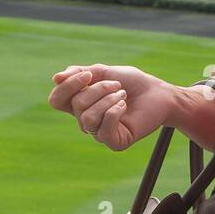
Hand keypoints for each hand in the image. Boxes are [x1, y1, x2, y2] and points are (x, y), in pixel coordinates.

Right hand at [48, 63, 175, 151]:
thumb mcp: (104, 72)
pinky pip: (103, 130)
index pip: (57, 100)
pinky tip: (124, 106)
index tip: (88, 75)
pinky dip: (114, 112)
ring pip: (87, 118)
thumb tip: (55, 78)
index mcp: (80, 104)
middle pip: (76, 105)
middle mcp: (86, 120)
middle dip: (98, 89)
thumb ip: (80, 74)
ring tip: (122, 95)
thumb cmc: (132, 83)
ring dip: (108, 100)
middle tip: (117, 85)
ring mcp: (99, 132)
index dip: (67, 86)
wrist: (158, 93)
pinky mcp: (114, 142)